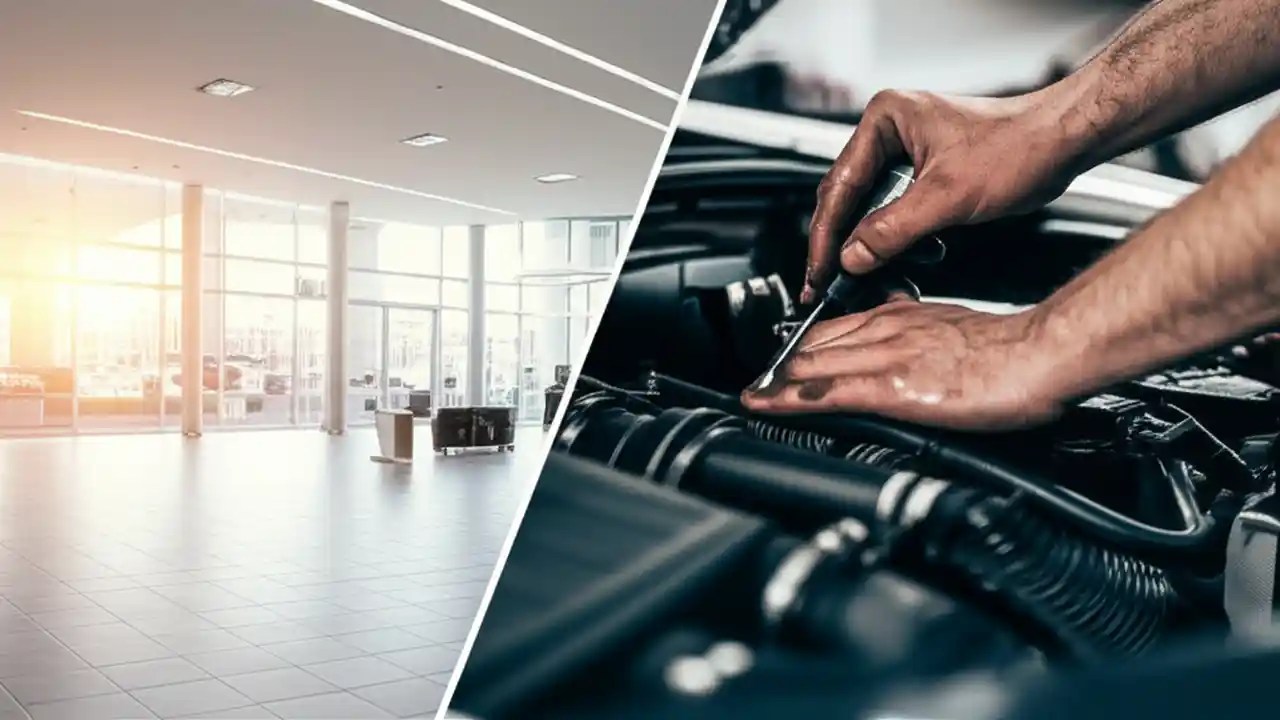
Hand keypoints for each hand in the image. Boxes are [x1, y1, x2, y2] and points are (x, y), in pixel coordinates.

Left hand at [741, 300, 1069, 430]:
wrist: (1042, 354)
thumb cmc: (1014, 349)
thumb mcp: (956, 328)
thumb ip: (925, 333)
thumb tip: (909, 342)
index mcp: (903, 317)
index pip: (837, 327)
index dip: (803, 345)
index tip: (783, 360)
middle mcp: (887, 330)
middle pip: (816, 344)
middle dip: (782, 363)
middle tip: (756, 381)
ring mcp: (887, 358)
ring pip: (814, 363)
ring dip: (778, 381)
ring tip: (753, 394)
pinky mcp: (894, 388)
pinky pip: (830, 391)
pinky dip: (793, 398)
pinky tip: (769, 405)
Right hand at [803, 89, 1081, 303]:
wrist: (1065, 140)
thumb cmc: (1019, 146)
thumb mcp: (946, 198)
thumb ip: (891, 231)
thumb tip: (851, 258)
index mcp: (884, 120)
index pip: (838, 187)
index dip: (826, 237)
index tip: (819, 273)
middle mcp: (890, 131)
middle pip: (849, 199)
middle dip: (846, 245)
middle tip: (830, 283)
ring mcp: (907, 150)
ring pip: (873, 209)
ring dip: (877, 246)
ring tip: (878, 277)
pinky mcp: (926, 171)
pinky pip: (899, 210)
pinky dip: (903, 239)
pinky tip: (917, 257)